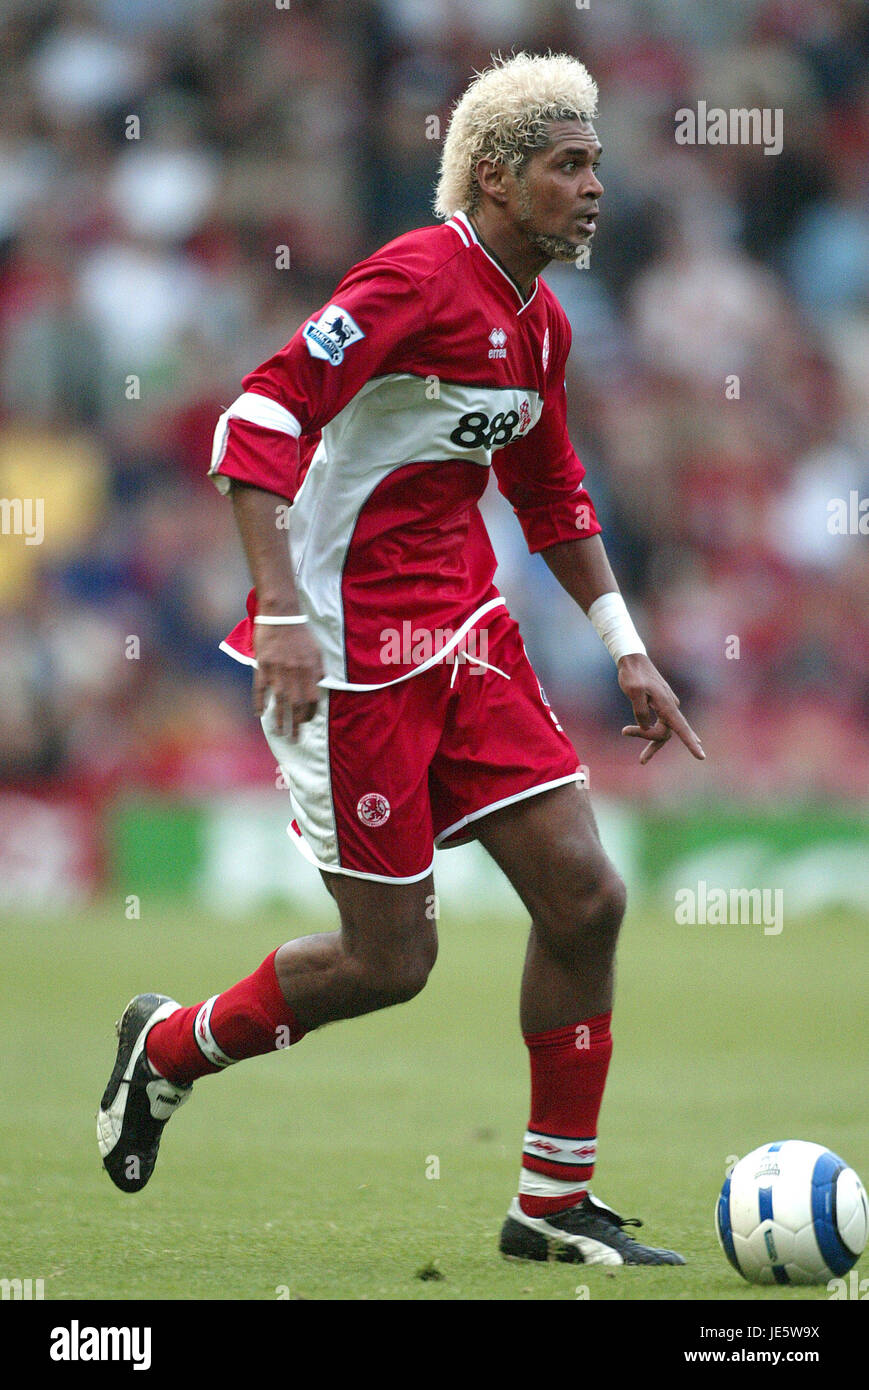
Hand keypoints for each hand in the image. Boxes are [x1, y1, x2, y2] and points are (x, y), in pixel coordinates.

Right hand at [253, 623, 324, 740]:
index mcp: (310, 669)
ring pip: (279, 700)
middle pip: (296, 704)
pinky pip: (260, 688)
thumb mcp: (317, 651)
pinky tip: (260, 715)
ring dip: (280, 719)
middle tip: (295, 738)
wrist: (281, 614)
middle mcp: (294, 672)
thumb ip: (319, 671)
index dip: (310, 713)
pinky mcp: (262, 665)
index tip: (307, 722)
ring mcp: (277, 670)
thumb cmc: (301, 634)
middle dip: (296, 724)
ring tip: (280, 733)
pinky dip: (260, 702)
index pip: (312, 699)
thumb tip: (319, 688)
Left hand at [617, 653, 704, 764]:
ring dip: (650, 740)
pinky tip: (662, 744)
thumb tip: (646, 727)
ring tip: (639, 755)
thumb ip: (640, 710)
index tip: (701, 756)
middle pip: (665, 734)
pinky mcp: (661, 705)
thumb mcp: (633, 691)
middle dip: (653, 745)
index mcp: (666, 704)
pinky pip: (662, 725)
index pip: (681, 728)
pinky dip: (654, 734)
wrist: (633, 660)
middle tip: (641, 760)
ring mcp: (667, 706)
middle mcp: (670, 706)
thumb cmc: (633, 675)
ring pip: (662, 731)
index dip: (690, 743)